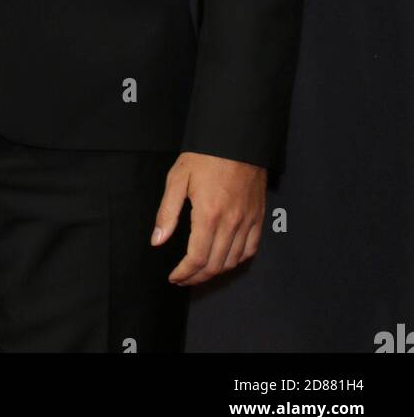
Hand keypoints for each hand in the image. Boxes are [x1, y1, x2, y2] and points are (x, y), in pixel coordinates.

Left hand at [151, 151, 266, 285]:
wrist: (236, 138)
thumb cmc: (204, 156)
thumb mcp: (178, 178)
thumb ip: (167, 213)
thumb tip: (157, 240)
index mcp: (208, 214)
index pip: (197, 258)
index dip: (184, 273)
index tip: (174, 277)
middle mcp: (231, 222)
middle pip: (215, 265)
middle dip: (196, 277)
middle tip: (183, 278)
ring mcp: (247, 221)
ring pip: (233, 261)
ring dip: (215, 271)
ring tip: (200, 271)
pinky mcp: (258, 216)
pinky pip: (250, 249)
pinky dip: (237, 260)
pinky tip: (225, 259)